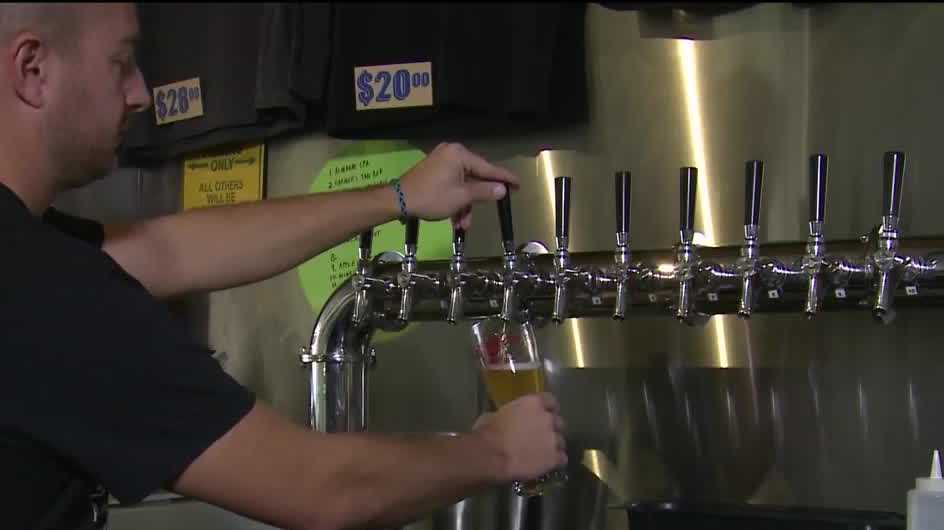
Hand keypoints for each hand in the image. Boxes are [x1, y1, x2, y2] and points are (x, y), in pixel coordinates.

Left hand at [398, 143, 519, 228]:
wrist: (399, 201)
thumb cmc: (432, 197)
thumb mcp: (461, 197)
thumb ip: (484, 192)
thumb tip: (502, 189)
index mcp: (460, 155)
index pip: (488, 168)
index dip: (504, 178)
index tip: (519, 184)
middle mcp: (452, 154)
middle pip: (475, 179)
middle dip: (476, 202)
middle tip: (483, 214)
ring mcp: (442, 163)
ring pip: (463, 186)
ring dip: (465, 206)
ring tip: (463, 225)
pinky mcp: (434, 172)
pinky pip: (452, 186)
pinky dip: (455, 201)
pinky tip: (455, 220)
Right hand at [472, 393, 566, 482]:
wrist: (491, 455)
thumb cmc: (488, 432)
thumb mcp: (498, 414)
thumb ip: (512, 414)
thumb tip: (510, 419)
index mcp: (534, 403)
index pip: (550, 400)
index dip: (548, 409)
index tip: (544, 414)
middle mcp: (548, 418)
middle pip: (559, 422)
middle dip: (552, 429)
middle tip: (541, 436)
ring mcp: (554, 439)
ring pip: (561, 442)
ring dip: (554, 446)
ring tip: (543, 454)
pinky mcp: (554, 458)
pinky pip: (562, 459)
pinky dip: (555, 461)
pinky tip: (545, 465)